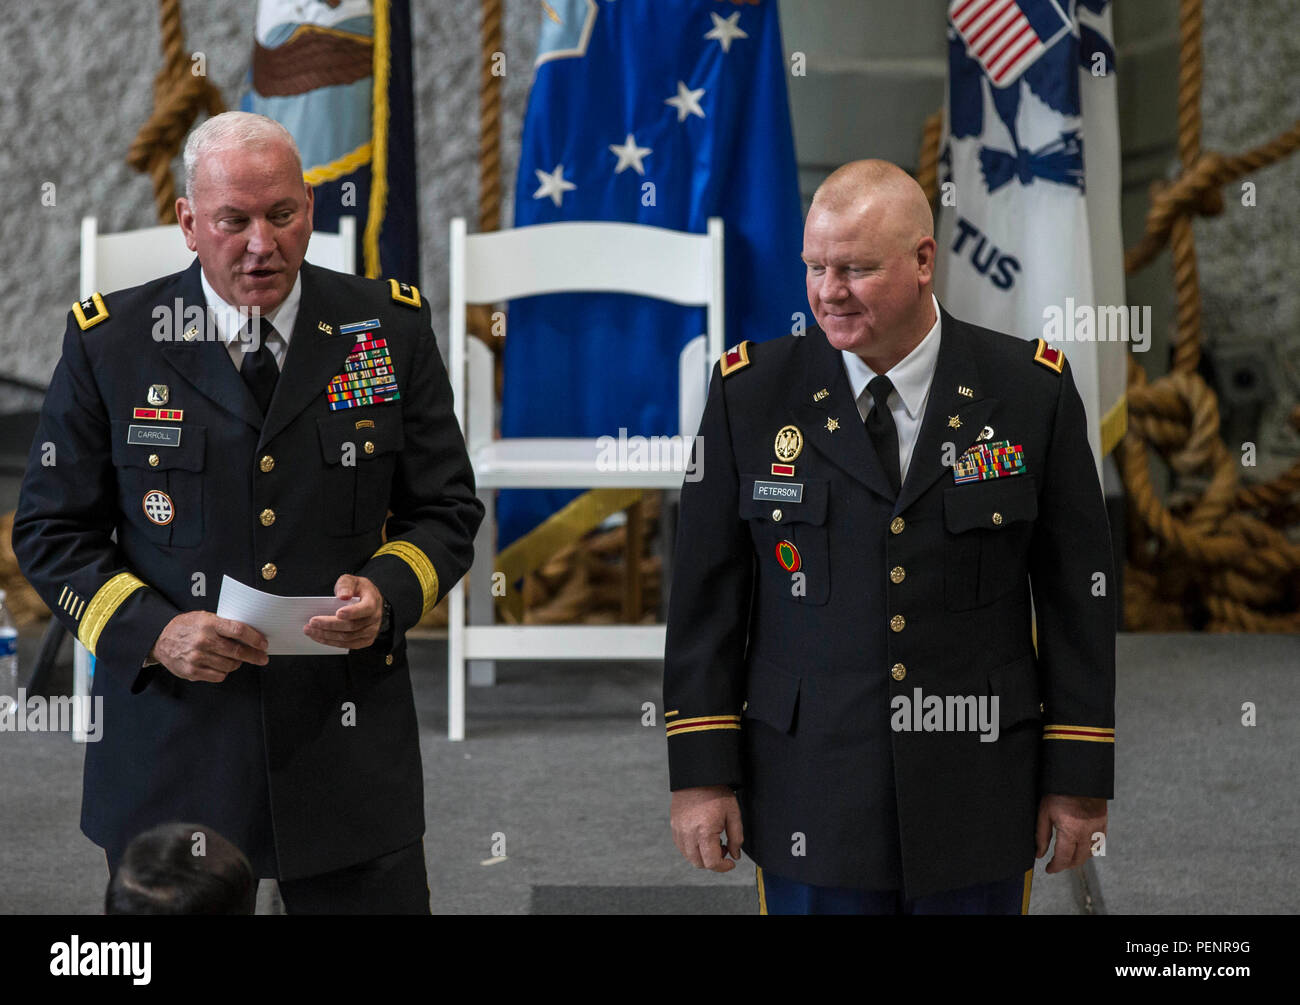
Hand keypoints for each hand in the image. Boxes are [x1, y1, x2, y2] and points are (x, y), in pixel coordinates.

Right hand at [152, 612, 268, 682]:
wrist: (160, 639)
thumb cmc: (187, 627)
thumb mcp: (204, 617)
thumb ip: (224, 625)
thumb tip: (250, 634)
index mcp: (208, 624)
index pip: (238, 631)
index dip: (255, 638)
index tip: (263, 644)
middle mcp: (203, 641)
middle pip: (237, 651)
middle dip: (254, 656)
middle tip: (262, 658)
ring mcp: (197, 658)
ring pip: (230, 665)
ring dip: (238, 663)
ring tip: (237, 659)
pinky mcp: (192, 671)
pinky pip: (219, 676)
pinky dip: (225, 672)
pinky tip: (222, 665)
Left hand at [304, 574, 383, 649]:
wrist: (368, 600)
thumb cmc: (358, 590)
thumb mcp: (351, 580)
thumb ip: (346, 585)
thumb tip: (343, 596)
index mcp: (373, 601)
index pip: (366, 609)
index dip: (352, 612)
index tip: (337, 613)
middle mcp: (375, 618)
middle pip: (352, 626)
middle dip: (330, 625)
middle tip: (312, 622)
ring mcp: (371, 631)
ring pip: (347, 638)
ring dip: (326, 635)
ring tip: (310, 630)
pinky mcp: (365, 640)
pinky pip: (347, 645)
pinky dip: (331, 642)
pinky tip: (319, 637)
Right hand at [670, 785, 743, 871]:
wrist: (698, 776)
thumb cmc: (717, 793)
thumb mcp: (734, 814)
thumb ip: (736, 838)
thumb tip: (735, 856)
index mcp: (704, 832)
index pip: (711, 863)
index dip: (723, 867)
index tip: (731, 862)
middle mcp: (688, 834)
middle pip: (699, 863)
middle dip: (713, 862)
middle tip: (723, 847)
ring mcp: (679, 831)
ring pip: (689, 857)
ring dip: (702, 856)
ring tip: (712, 841)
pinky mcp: (674, 826)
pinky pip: (682, 847)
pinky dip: (692, 848)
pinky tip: (701, 837)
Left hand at [1036, 793, 1106, 873]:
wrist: (1078, 776)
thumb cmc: (1059, 791)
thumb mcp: (1044, 812)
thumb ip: (1041, 835)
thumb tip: (1039, 854)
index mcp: (1070, 830)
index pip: (1064, 858)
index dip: (1055, 867)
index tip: (1049, 869)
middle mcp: (1086, 832)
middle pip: (1079, 859)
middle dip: (1067, 865)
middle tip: (1057, 864)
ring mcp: (1097, 828)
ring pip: (1090, 853)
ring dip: (1079, 858)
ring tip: (1068, 856)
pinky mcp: (1103, 822)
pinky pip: (1100, 843)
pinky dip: (1090, 848)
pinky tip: (1081, 845)